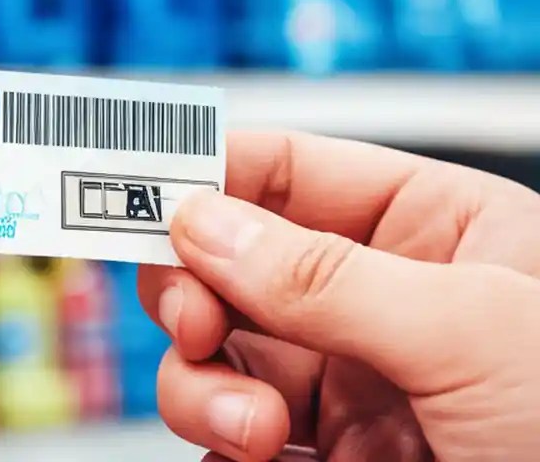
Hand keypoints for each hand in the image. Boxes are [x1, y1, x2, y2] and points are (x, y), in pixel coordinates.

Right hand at [140, 132, 539, 461]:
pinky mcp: (336, 459)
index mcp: (437, 230)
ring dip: (206, 387)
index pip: (289, 172)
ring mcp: (355, 385)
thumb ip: (327, 276)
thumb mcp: (475, 333)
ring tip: (254, 431)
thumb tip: (206, 222)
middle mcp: (382, 300)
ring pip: (220, 355)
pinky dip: (215, 447)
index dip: (205, 176)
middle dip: (195, 294)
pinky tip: (249, 461)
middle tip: (195, 323)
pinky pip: (231, 438)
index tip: (130, 197)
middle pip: (230, 264)